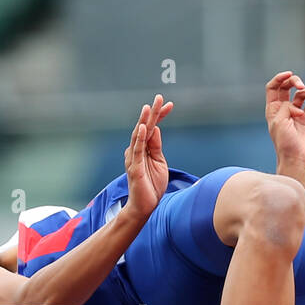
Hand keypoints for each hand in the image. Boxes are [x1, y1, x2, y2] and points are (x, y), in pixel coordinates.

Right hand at [124, 94, 172, 219]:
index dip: (160, 116)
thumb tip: (156, 128)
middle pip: (145, 127)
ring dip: (144, 121)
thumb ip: (156, 146)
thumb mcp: (159, 162)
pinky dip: (140, 139)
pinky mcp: (134, 168)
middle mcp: (136, 151)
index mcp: (144, 149)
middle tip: (159, 97)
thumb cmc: (151, 186)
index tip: (170, 104)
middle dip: (153, 112)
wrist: (144, 207)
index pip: (152, 128)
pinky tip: (144, 128)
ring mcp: (134, 159)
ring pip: (139, 136)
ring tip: (149, 108)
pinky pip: (137, 151)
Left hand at [266, 71, 304, 173]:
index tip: (289, 75)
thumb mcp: (279, 122)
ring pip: (303, 95)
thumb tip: (295, 104)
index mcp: (273, 109)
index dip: (280, 78)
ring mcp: (296, 113)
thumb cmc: (285, 143)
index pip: (273, 87)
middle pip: (287, 87)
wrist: (297, 159)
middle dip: (295, 82)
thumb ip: (285, 107)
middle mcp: (283, 109)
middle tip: (301, 86)